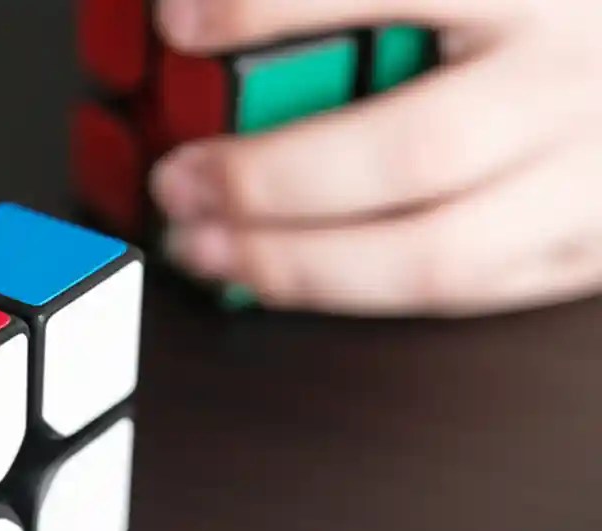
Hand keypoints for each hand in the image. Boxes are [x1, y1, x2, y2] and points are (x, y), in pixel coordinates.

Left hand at [150, 0, 601, 316]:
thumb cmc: (561, 12)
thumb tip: (208, 3)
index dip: (270, 10)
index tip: (180, 23)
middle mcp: (567, 78)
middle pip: (411, 149)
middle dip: (270, 179)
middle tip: (178, 181)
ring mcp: (590, 173)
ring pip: (433, 253)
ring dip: (297, 264)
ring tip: (205, 249)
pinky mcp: (590, 246)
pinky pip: (460, 293)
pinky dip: (351, 293)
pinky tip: (278, 277)